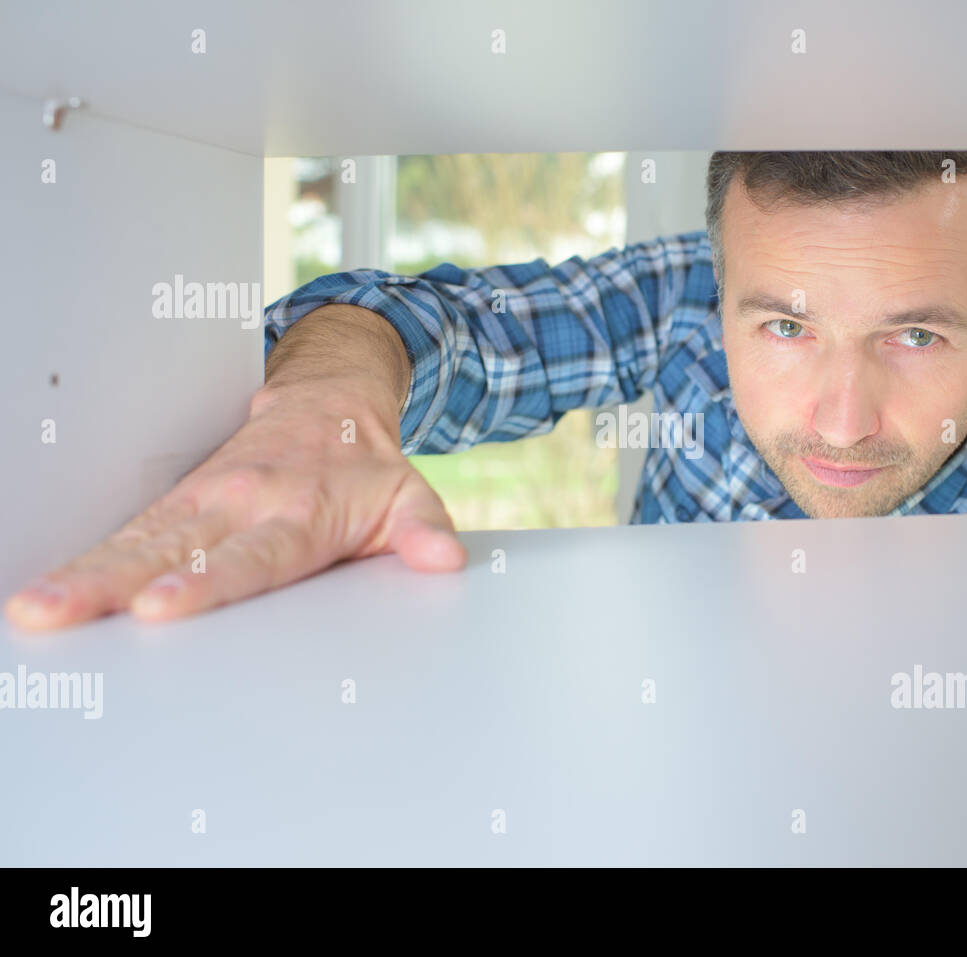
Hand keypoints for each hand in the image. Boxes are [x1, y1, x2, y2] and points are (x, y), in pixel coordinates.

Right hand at [3, 378, 465, 630]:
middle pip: (171, 549)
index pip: (249, 556)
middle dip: (112, 581)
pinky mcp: (178, 500)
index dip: (204, 582)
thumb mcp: (408, 495)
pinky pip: (126, 531)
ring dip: (82, 572)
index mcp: (300, 509)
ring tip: (36, 607)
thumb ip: (424, 531)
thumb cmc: (365, 465)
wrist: (331, 403)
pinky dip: (83, 559)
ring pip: (136, 539)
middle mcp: (242, 502)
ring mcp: (203, 499)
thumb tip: (444, 560)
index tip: (158, 604)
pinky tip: (44, 592)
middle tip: (59, 611)